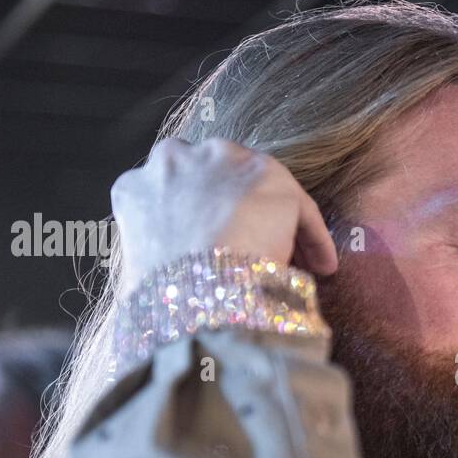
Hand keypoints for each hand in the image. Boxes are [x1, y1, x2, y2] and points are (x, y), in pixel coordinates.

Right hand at [110, 137, 337, 291]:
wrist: (196, 297)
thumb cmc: (164, 299)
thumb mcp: (138, 274)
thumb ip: (156, 258)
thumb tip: (164, 283)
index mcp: (136, 186)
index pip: (176, 194)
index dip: (204, 223)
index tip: (219, 250)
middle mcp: (175, 159)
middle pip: (220, 183)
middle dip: (243, 213)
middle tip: (260, 251)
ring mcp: (221, 161)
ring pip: (260, 191)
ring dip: (281, 225)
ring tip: (298, 264)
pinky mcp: (267, 175)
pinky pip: (298, 207)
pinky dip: (313, 237)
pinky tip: (321, 265)